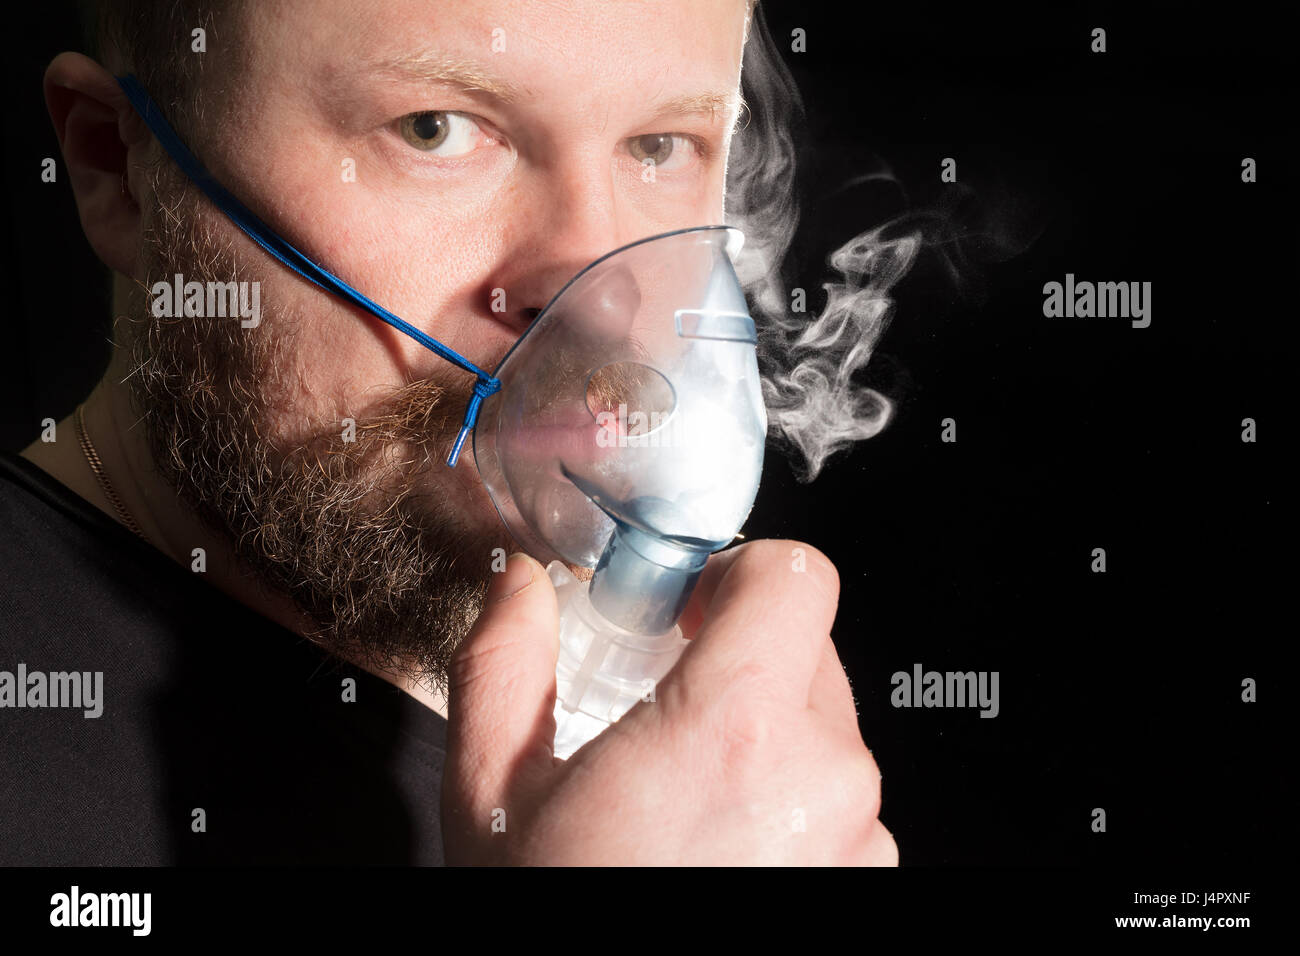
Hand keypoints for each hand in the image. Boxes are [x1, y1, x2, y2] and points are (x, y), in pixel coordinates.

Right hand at [441, 539, 896, 864]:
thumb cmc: (560, 913)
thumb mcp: (494, 794)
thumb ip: (504, 663)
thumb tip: (520, 588)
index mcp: (733, 729)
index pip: (798, 576)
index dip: (741, 571)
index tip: (692, 605)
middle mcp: (823, 778)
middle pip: (809, 649)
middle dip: (740, 657)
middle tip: (667, 703)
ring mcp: (858, 840)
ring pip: (825, 728)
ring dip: (764, 734)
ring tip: (685, 796)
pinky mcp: (866, 883)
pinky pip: (839, 800)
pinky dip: (788, 799)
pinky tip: (717, 845)